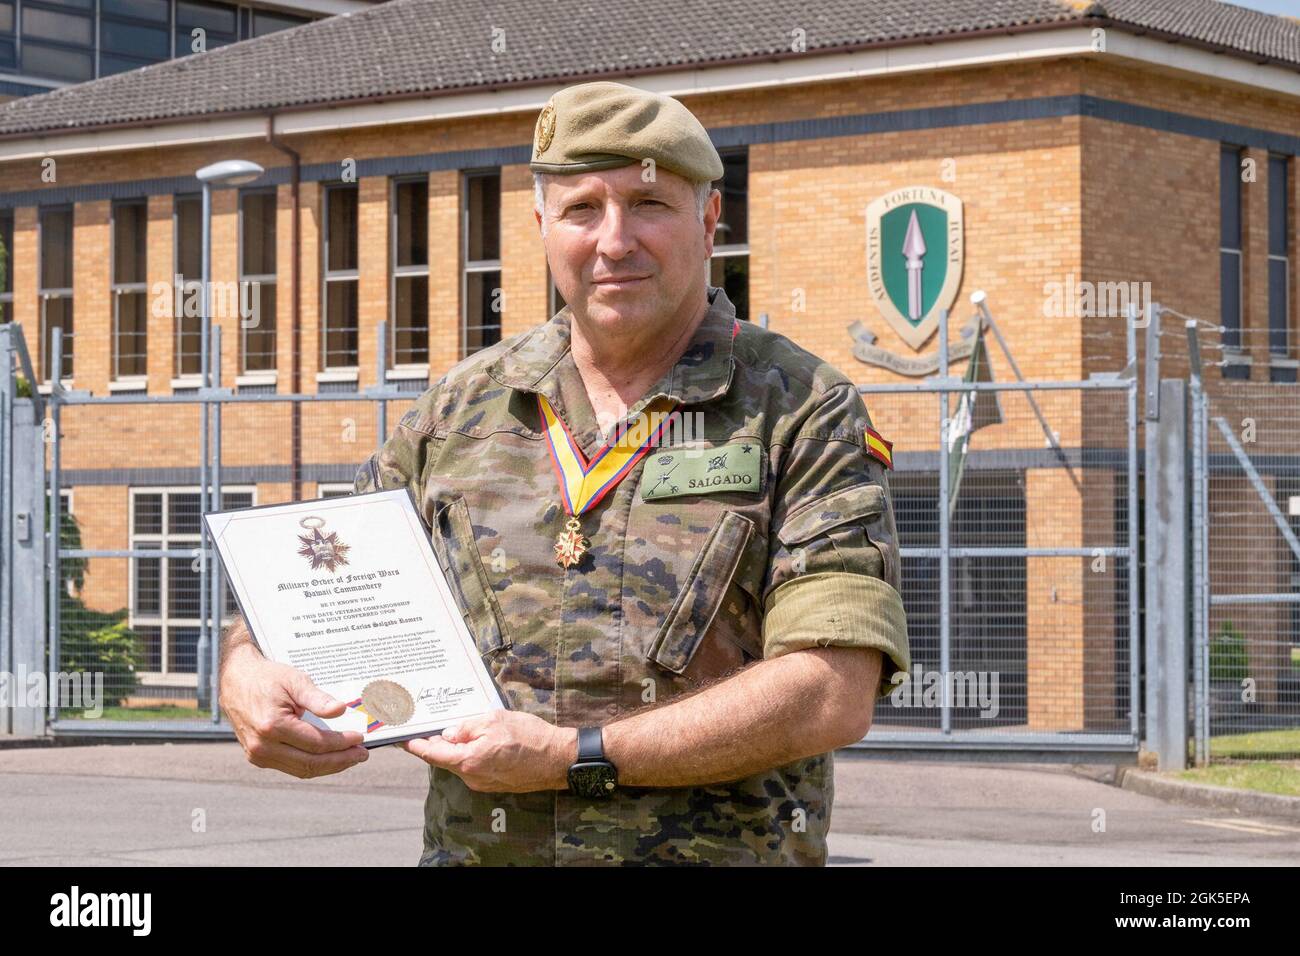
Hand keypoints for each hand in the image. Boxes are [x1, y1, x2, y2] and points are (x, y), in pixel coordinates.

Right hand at [220, 641, 368, 778]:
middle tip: (362, 754)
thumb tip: (340, 710)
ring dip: (329, 766)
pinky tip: (329, 757)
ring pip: (301, 769)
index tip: (360, 738)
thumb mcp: (294, 680)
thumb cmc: (267, 677)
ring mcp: (258, 755)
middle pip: (310, 763)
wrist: (236, 680)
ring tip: (350, 758)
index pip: (316, 743)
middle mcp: (262, 746)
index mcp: (271, 726)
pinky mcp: (258, 757)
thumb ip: (317, 698)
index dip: (341, 743)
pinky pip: (291, 766)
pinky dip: (312, 764)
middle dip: (340, 760)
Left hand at [399, 710, 576, 792]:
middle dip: (436, 743)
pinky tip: (478, 741)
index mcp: (468, 760)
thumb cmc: (529, 737)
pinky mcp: (495, 783)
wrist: (557, 759)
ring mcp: (483, 782)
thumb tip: (449, 734)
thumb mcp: (494, 721)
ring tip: (457, 730)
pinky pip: (474, 767)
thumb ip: (467, 728)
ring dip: (455, 748)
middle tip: (426, 728)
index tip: (401, 740)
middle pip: (445, 759)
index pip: (433, 754)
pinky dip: (470, 754)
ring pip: (461, 762)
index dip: (415, 746)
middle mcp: (472, 776)